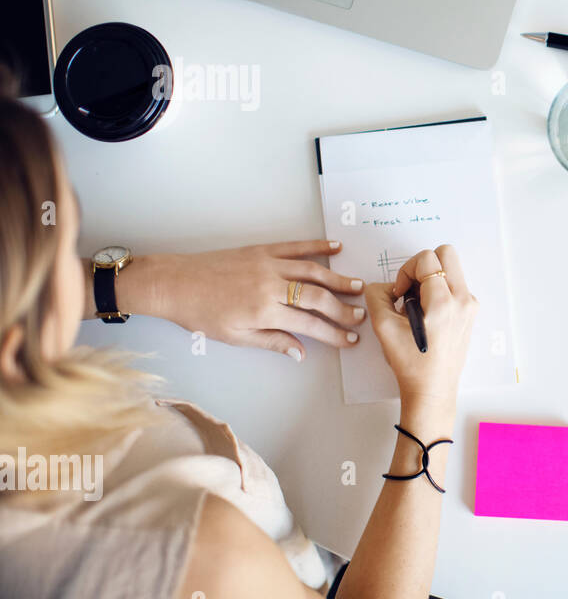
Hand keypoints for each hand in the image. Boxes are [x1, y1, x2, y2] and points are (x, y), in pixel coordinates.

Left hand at [122, 241, 366, 360]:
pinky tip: (335, 247)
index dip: (333, 333)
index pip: (309, 324)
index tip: (350, 339)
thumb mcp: (235, 337)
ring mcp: (268, 264)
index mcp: (263, 311)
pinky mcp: (262, 250)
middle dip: (343, 308)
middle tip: (361, 315)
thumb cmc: (201, 314)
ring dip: (338, 277)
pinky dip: (318, 246)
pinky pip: (296, 247)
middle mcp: (270, 285)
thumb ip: (272, 342)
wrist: (175, 283)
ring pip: (313, 270)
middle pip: (317, 296)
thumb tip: (301, 353)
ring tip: (358, 285)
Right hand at [365, 246, 476, 413]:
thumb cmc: (412, 364)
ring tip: (416, 305)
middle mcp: (463, 300)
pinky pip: (455, 285)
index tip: (400, 294)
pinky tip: (426, 313)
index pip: (427, 259)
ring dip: (430, 278)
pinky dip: (438, 290)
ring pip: (451, 269)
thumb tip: (383, 286)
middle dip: (422, 266)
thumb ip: (377, 296)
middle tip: (410, 291)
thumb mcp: (384, 328)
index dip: (406, 271)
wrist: (432, 390)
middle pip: (446, 254)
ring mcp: (470, 306)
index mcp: (444, 302)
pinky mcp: (470, 313)